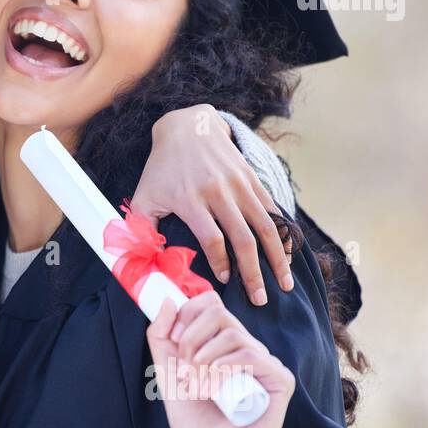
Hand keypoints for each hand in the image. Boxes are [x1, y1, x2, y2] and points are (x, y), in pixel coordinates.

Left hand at [131, 104, 293, 305]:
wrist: (188, 128)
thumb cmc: (162, 169)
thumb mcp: (144, 196)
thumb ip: (141, 229)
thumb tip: (142, 261)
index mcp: (191, 199)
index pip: (212, 238)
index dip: (220, 261)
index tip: (224, 280)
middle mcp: (219, 192)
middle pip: (243, 238)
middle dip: (254, 273)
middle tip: (260, 300)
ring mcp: (239, 185)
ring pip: (265, 227)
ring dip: (277, 258)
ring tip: (285, 284)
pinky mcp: (252, 179)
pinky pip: (272, 210)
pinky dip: (282, 234)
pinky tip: (287, 254)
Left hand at [145, 293, 294, 427]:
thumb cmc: (193, 415)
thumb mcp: (167, 370)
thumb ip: (160, 335)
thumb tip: (168, 300)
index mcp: (222, 340)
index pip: (210, 303)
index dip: (187, 315)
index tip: (173, 342)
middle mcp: (246, 346)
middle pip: (218, 312)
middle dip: (190, 338)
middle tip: (183, 370)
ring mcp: (265, 361)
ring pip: (232, 334)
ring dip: (203, 359)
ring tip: (195, 387)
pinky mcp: (279, 379)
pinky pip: (251, 355)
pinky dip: (223, 368)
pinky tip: (211, 389)